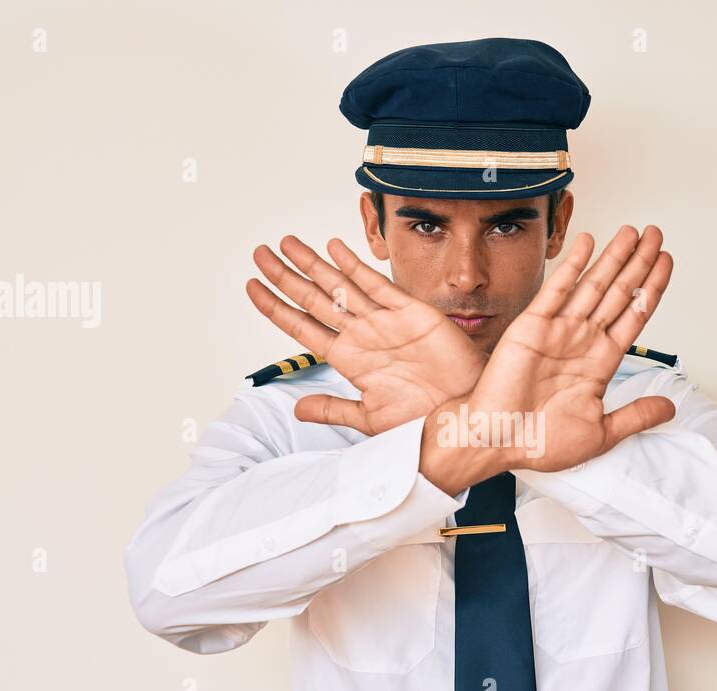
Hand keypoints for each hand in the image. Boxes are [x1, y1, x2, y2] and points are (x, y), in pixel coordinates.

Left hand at [245, 236, 486, 434]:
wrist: (464, 415)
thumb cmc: (423, 420)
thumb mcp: (370, 419)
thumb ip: (333, 409)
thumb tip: (296, 409)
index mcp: (348, 359)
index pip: (302, 326)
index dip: (275, 307)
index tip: (252, 287)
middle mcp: (361, 336)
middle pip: (313, 299)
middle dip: (284, 276)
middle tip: (260, 254)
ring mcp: (384, 322)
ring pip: (340, 285)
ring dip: (312, 264)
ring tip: (287, 244)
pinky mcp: (411, 312)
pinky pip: (377, 285)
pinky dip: (355, 266)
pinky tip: (334, 249)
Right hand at [426, 225, 676, 479]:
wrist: (498, 441)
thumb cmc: (540, 443)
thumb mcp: (601, 433)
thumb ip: (636, 415)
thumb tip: (670, 408)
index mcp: (600, 363)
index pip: (634, 316)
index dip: (652, 288)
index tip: (666, 262)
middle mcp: (582, 341)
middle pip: (620, 292)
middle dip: (640, 262)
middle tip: (656, 234)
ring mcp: (559, 331)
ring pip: (595, 285)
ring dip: (614, 257)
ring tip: (633, 231)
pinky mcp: (533, 326)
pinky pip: (558, 288)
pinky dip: (573, 264)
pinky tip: (588, 242)